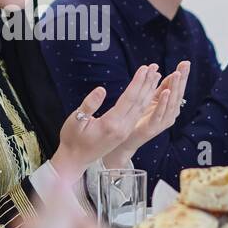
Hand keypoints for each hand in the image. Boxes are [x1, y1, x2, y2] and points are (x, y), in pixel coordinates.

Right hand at [49, 64, 158, 181]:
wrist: (75, 160)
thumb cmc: (72, 139)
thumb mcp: (75, 121)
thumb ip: (89, 105)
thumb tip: (101, 89)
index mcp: (111, 124)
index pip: (129, 99)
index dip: (137, 83)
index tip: (144, 69)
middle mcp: (122, 128)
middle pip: (139, 103)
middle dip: (147, 84)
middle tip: (154, 67)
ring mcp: (124, 131)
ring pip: (141, 108)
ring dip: (148, 91)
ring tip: (155, 76)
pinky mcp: (124, 133)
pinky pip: (137, 114)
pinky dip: (144, 101)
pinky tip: (147, 93)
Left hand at [104, 61, 190, 167]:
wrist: (126, 140)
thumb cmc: (139, 118)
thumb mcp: (150, 100)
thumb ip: (159, 88)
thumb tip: (166, 73)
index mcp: (168, 106)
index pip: (177, 88)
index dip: (182, 76)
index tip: (186, 62)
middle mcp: (169, 114)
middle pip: (177, 94)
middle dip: (181, 79)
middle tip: (185, 65)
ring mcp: (162, 122)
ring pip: (171, 103)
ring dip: (174, 88)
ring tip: (177, 75)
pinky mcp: (153, 127)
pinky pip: (159, 114)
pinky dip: (164, 103)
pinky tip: (166, 92)